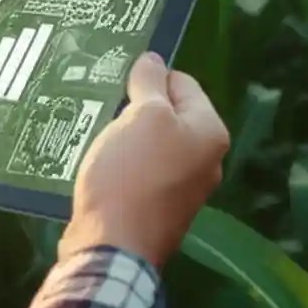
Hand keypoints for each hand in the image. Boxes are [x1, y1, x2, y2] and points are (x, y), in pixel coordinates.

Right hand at [59, 52, 229, 267]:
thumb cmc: (131, 173)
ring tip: (97, 134)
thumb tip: (153, 59)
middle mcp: (206, 161)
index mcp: (210, 134)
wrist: (112, 248)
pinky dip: (122, 166)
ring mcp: (184, 190)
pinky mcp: (159, 211)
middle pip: (168, 115)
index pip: (182, 83)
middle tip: (104, 106)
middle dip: (136, 109)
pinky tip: (100, 166)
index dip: (149, 77)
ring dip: (126, 138)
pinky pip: (141, 174)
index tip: (118, 81)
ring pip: (152, 145)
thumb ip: (150, 82)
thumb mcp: (141, 116)